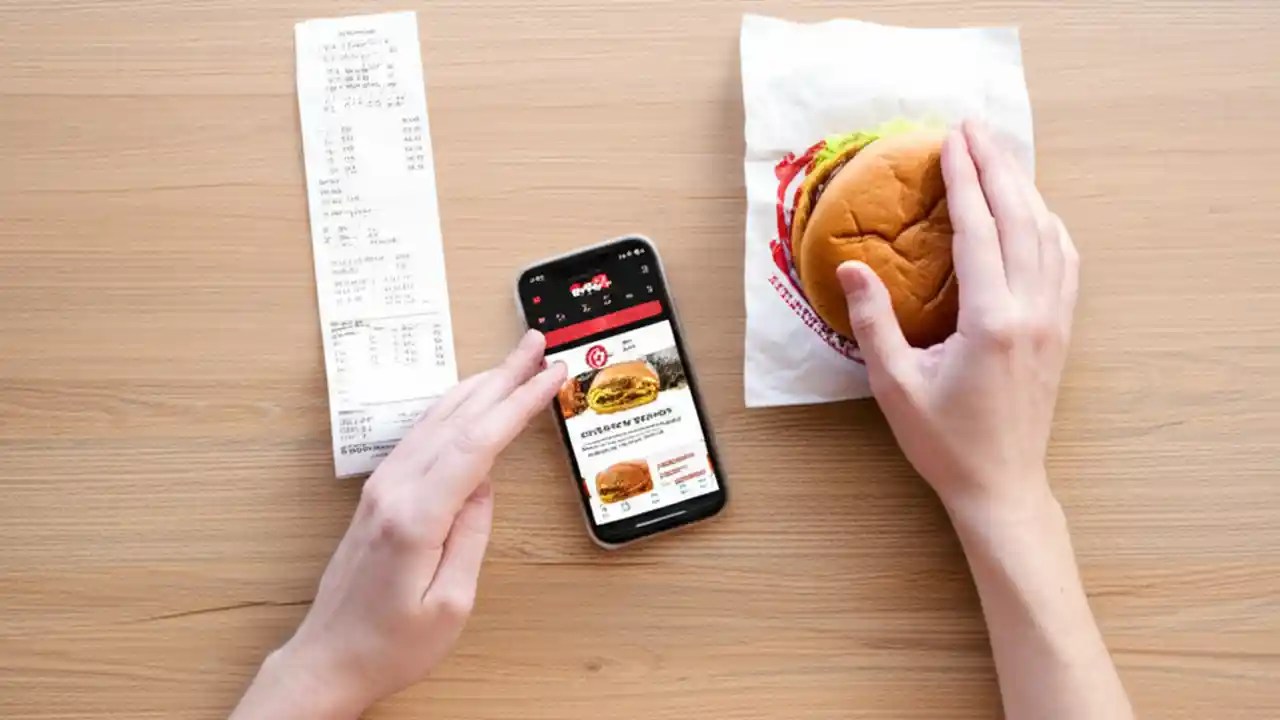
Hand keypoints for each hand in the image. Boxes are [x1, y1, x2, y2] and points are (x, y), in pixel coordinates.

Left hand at [231, 331, 566, 718]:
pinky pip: (423, 437)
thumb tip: (486, 484)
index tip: (551, 375)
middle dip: (504, 376)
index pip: (478, 442)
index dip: (519, 403)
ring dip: (480, 387)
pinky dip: (456, 411)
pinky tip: (471, 401)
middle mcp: (394, 490)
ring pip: (437, 420)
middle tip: (538, 346)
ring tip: (514, 363)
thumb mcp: (451, 601)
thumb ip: (473, 535)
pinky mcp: (379, 495)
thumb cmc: (390, 645)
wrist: (329, 659)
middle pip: (458, 416)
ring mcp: (382, 488)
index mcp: (416, 515)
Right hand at [837, 120, 1078, 514]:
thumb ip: (875, 323)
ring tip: (1000, 154)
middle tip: (974, 127)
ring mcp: (1054, 319)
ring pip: (1049, 234)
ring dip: (1025, 188)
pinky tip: (1034, 210)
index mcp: (991, 321)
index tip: (950, 141)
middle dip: (997, 166)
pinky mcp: (1061, 330)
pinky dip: (1049, 224)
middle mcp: (1032, 311)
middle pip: (1021, 218)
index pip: (979, 230)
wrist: (1001, 485)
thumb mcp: (894, 385)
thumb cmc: (943, 442)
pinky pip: (1065, 261)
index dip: (964, 179)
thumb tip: (852, 268)